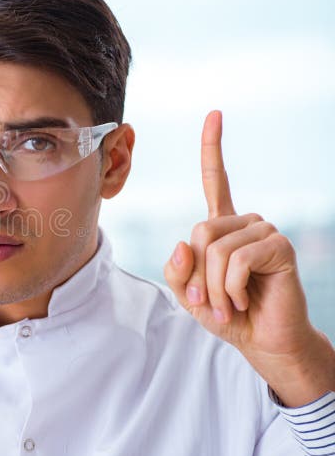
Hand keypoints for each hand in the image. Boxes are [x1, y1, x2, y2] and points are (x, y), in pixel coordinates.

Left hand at [163, 110, 333, 405]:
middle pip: (199, 231)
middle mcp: (244, 223)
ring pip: (216, 248)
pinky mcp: (279, 247)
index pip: (216, 181)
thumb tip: (181, 242)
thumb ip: (177, 270)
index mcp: (222, 227)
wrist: (262, 342)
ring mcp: (264, 232)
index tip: (215, 113)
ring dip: (214, 287)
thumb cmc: (226, 314)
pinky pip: (237, 259)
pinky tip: (244, 301)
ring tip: (228, 305)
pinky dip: (231, 287)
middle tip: (208, 302)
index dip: (212, 148)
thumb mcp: (188, 293)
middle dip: (197, 275)